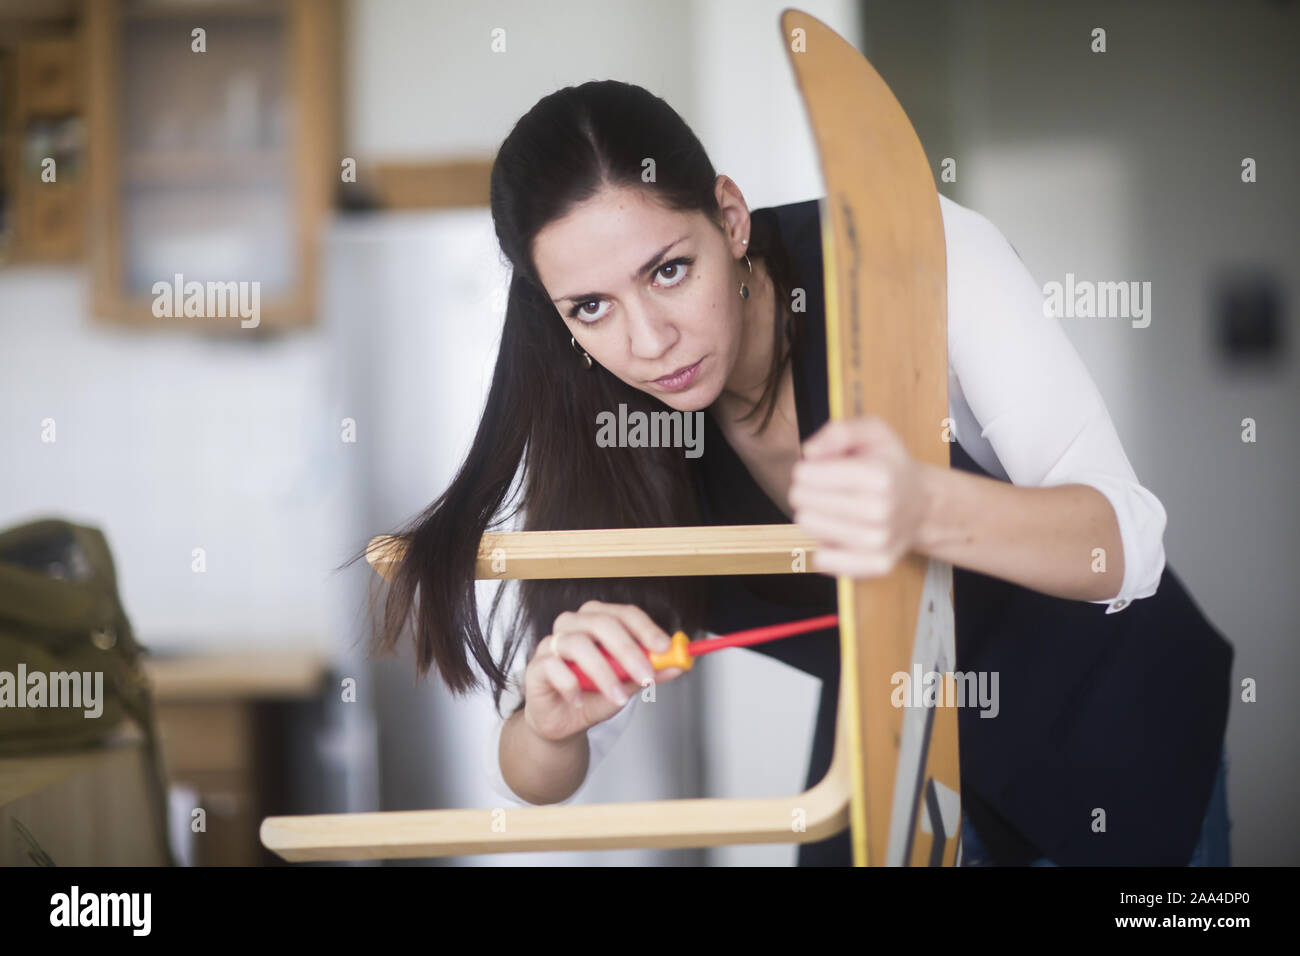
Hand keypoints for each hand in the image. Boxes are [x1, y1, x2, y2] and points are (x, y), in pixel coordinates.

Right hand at [522, 600, 685, 742]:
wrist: (563, 723)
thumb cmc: (593, 695)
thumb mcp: (627, 686)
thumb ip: (648, 672)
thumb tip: (677, 664)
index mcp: (597, 621)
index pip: (623, 614)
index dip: (645, 628)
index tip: (664, 648)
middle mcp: (573, 626)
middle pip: (600, 622)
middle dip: (628, 649)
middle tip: (646, 674)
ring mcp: (551, 644)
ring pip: (577, 644)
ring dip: (603, 673)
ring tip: (618, 698)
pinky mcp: (535, 666)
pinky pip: (553, 666)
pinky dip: (571, 684)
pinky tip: (579, 700)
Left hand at [789, 416, 929, 578]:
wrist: (920, 503)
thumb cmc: (888, 464)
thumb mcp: (871, 432)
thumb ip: (838, 432)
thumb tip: (809, 452)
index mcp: (879, 475)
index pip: (806, 475)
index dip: (804, 469)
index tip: (818, 468)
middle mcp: (881, 511)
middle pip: (802, 501)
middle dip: (806, 491)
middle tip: (826, 489)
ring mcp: (879, 541)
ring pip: (809, 528)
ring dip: (813, 516)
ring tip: (833, 508)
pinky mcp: (876, 564)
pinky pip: (823, 561)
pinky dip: (822, 546)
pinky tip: (835, 534)